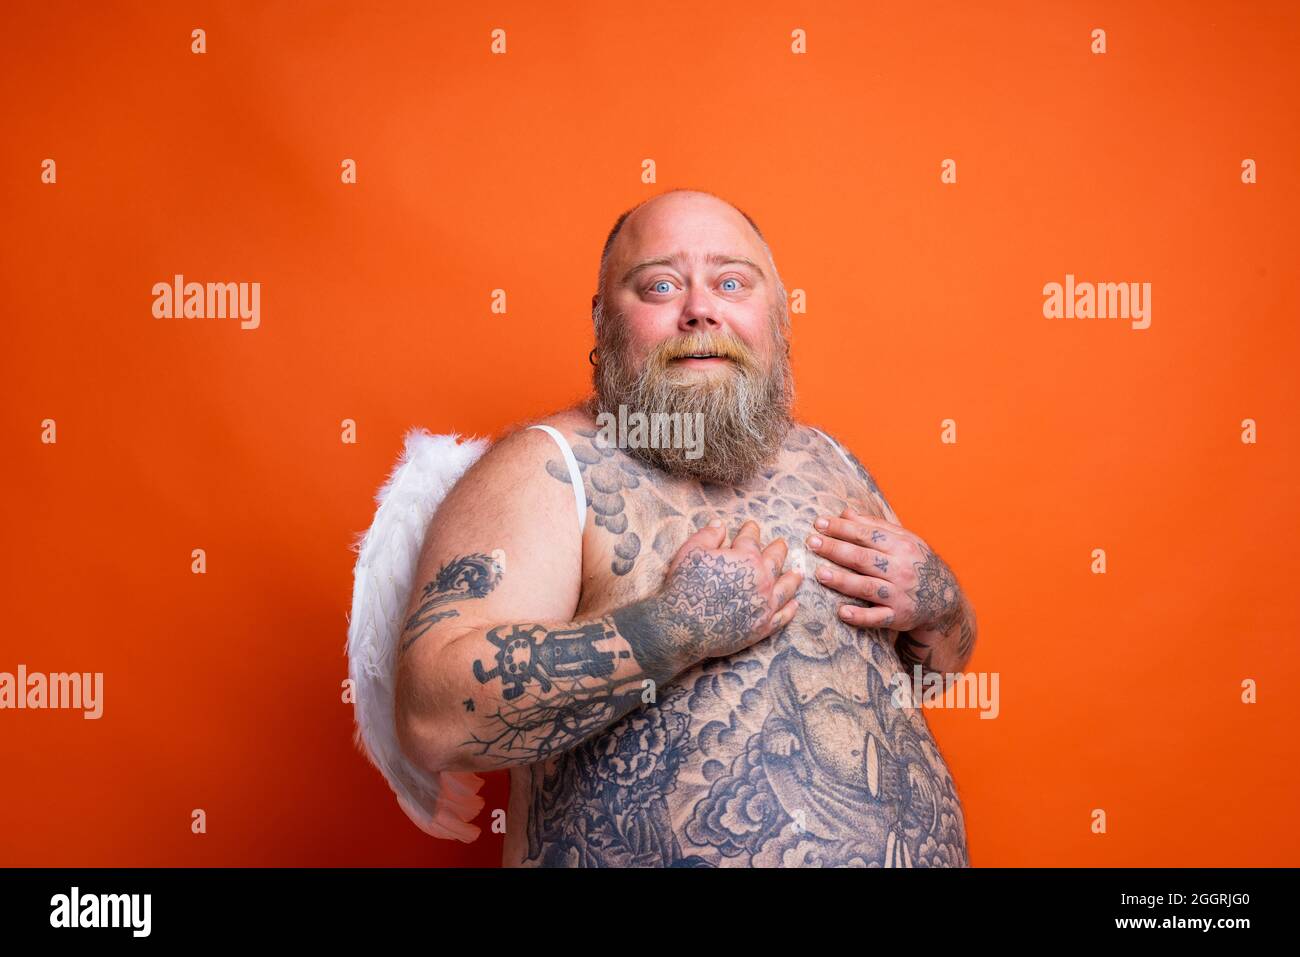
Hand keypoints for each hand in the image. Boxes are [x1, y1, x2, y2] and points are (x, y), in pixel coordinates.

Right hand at [659, 519, 802, 662]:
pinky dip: (791, 609)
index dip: (751, 529)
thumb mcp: (691, 551)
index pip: (751, 538)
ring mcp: (765, 604)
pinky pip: (783, 616)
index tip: (751, 526)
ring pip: (786, 587)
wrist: (684, 627)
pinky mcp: (763, 627)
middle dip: (778, 549)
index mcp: (746, 557)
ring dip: (793, 577)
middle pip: (776, 559)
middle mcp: (762, 579)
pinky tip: (794, 604)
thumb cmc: (685, 586)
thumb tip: (720, 524)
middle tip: (781, 544)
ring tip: (798, 572)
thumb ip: (708, 535)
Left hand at [806, 508, 961, 631]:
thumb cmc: (915, 563)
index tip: (819, 523)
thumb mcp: (903, 540)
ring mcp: (899, 595)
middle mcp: (901, 570)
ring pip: (867, 587)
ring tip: (820, 573)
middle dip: (836, 549)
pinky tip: (842, 613)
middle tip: (811, 542)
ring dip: (843, 581)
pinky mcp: (898, 617)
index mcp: (902, 547)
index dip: (842, 528)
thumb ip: (874, 527)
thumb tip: (845, 513)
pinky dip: (861, 617)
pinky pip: (878, 618)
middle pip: (863, 558)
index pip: (867, 535)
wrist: (944, 598)